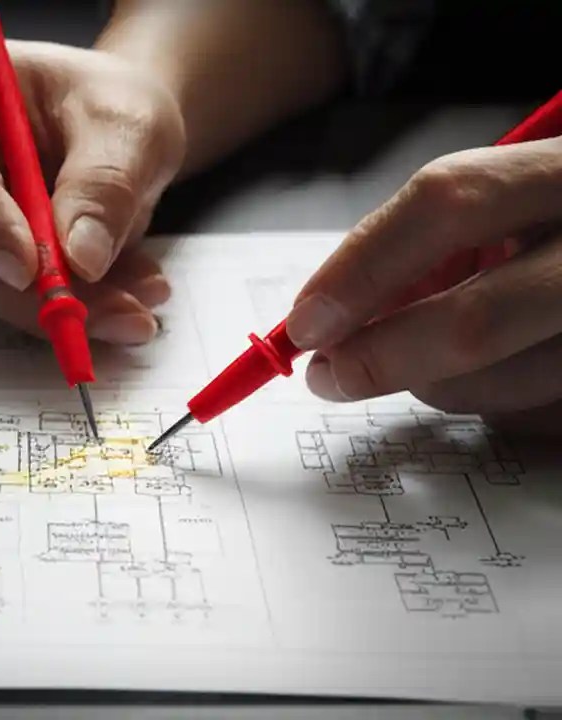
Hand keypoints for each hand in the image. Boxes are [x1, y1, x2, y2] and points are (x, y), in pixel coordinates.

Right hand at [0, 40, 186, 344]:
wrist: (121, 127)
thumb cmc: (114, 104)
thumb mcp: (128, 127)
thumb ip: (106, 184)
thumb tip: (80, 259)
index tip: (28, 268)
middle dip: (31, 290)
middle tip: (111, 312)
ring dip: (60, 307)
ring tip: (135, 312)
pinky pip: (12, 294)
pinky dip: (72, 307)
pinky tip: (125, 303)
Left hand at [285, 137, 561, 433]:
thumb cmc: (559, 223)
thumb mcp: (514, 198)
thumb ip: (436, 234)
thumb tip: (328, 313)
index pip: (450, 201)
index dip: (361, 266)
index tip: (305, 321)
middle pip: (476, 319)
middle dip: (382, 359)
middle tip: (329, 376)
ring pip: (504, 387)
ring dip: (441, 385)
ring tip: (437, 356)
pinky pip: (539, 420)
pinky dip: (501, 406)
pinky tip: (512, 369)